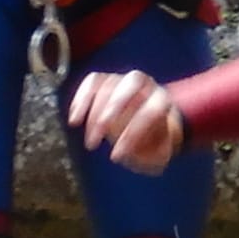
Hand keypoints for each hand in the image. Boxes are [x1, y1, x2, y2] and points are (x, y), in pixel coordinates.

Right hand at [70, 67, 189, 172]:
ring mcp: (125, 80)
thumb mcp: (160, 154)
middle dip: (111, 109)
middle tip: (96, 140)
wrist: (150, 123)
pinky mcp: (107, 80)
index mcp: (163, 100)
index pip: (151, 110)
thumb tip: (129, 154)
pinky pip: (92, 81)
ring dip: (93, 114)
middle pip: (131, 83)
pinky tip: (74, 120)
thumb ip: (152, 157)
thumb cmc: (154, 141)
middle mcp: (146, 84)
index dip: (132, 133)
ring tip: (90, 142)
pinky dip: (81, 99)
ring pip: (108, 84)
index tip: (116, 156)